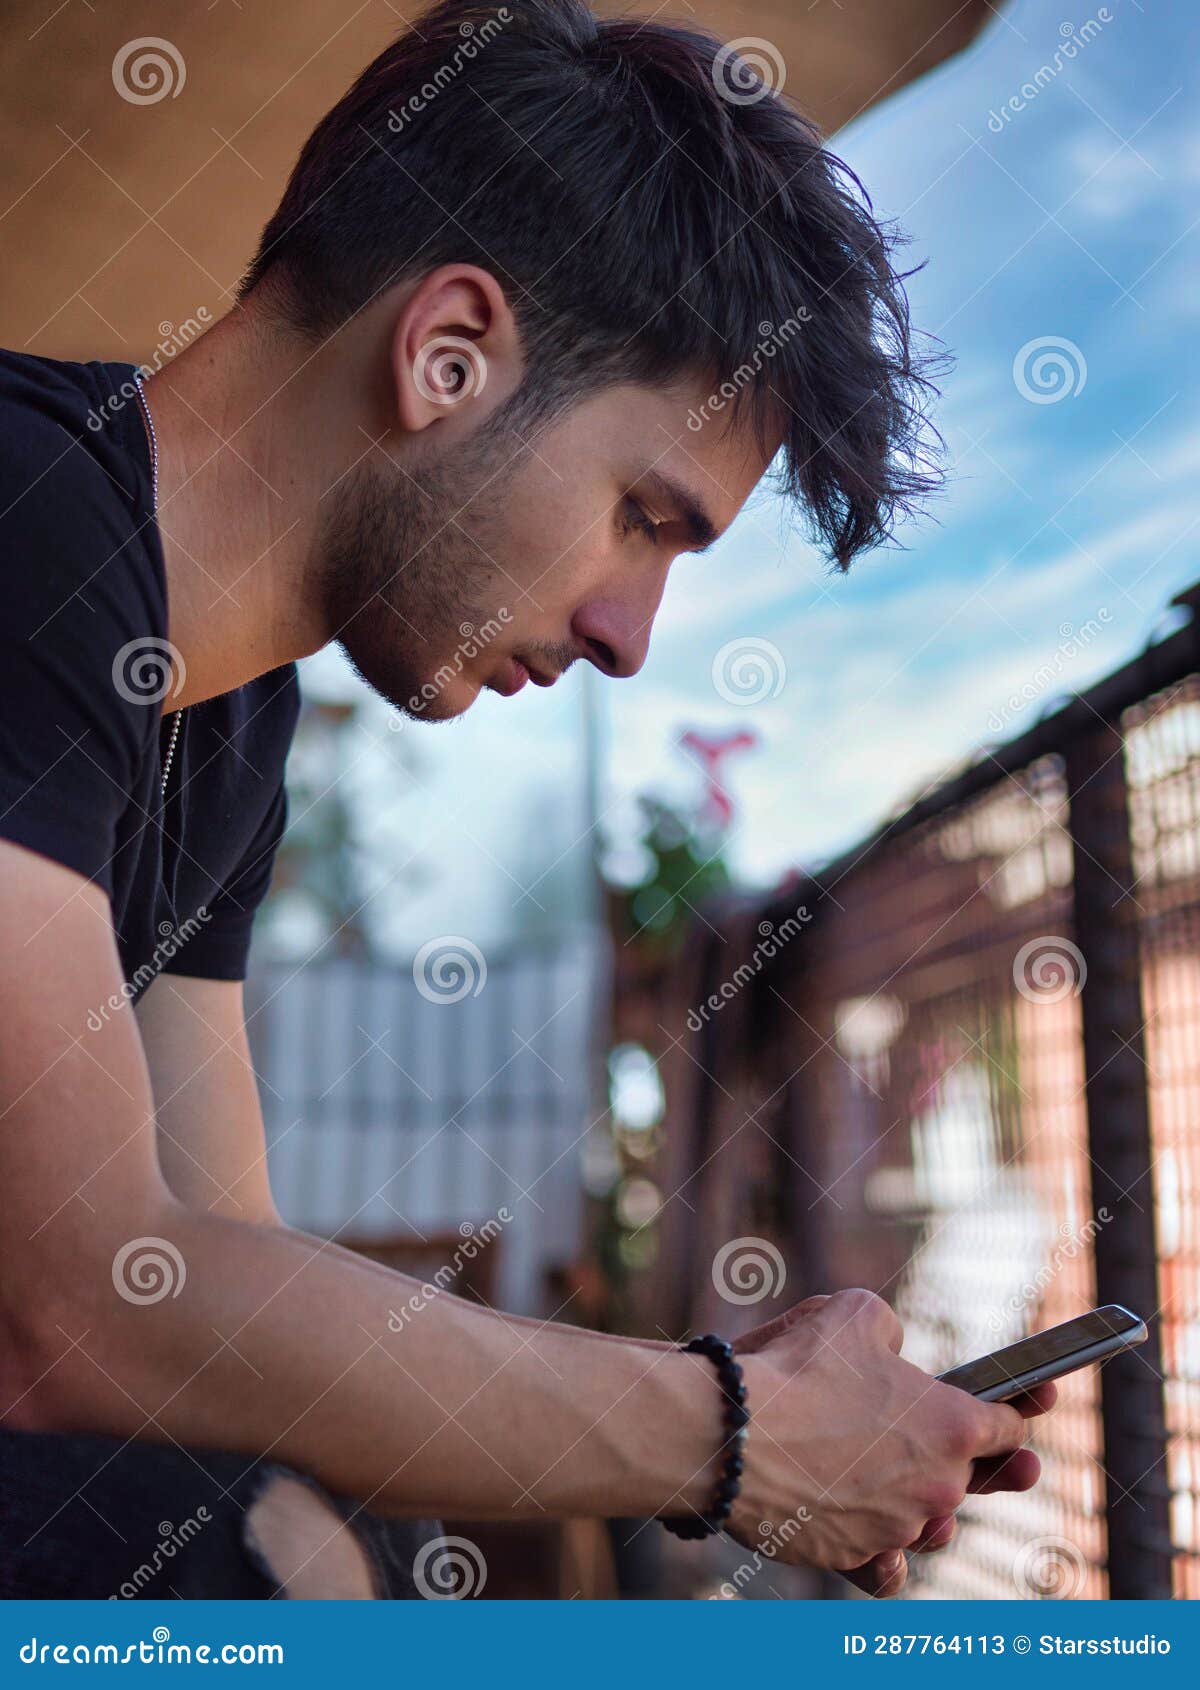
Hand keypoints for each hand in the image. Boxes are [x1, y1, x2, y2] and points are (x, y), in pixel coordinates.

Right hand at [729, 1291, 1054, 1595]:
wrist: (733, 1435)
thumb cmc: (797, 1368)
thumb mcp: (854, 1313)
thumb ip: (888, 1331)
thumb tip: (887, 1353)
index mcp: (953, 1425)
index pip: (1007, 1423)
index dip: (1022, 1405)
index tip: (1039, 1398)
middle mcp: (937, 1487)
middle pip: (975, 1479)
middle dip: (991, 1466)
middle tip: (1014, 1463)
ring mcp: (897, 1528)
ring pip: (929, 1523)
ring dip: (924, 1505)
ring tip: (903, 1482)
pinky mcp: (852, 1557)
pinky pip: (886, 1568)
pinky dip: (884, 1554)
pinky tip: (876, 1538)